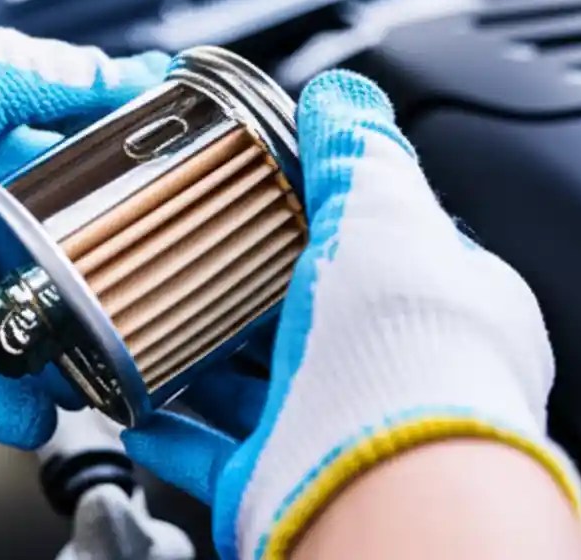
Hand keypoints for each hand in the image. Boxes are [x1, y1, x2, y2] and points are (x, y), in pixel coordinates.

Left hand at [0, 0, 167, 447]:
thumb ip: (73, 83)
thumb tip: (147, 78)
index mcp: (11, 179)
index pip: (89, 221)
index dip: (132, 239)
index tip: (178, 256)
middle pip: (66, 294)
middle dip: (108, 318)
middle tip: (158, 338)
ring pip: (25, 348)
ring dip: (68, 372)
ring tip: (115, 390)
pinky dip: (2, 408)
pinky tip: (42, 418)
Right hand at [122, 71, 580, 557]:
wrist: (382, 481)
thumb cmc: (406, 349)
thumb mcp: (384, 212)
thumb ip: (359, 153)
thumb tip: (344, 98)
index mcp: (439, 300)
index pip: (383, 243)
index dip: (325, 216)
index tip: (270, 199)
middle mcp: (394, 371)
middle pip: (308, 319)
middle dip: (248, 292)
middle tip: (197, 259)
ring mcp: (337, 430)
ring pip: (259, 389)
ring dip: (201, 361)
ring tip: (152, 328)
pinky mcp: (284, 481)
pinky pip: (215, 454)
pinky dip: (174, 432)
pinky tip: (141, 409)